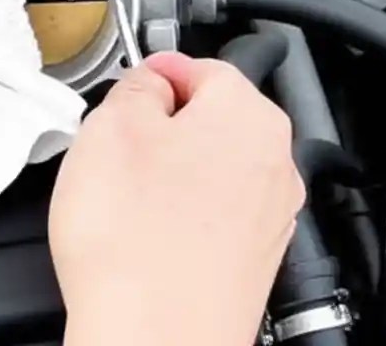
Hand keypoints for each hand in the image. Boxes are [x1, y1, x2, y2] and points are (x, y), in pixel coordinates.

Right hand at [50, 52, 304, 345]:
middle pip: (212, 120)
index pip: (203, 66)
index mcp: (249, 116)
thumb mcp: (110, 129)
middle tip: (116, 147)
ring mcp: (269, 216)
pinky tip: (146, 236)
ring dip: (171, 174)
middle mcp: (275, 163)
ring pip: (212, 169)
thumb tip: (148, 83)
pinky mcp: (253, 259)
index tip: (133, 83)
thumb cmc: (136, 244)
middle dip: (164, 128)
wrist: (157, 340)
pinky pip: (214, 216)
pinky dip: (182, 217)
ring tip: (126, 200)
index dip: (158, 72)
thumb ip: (135, 87)